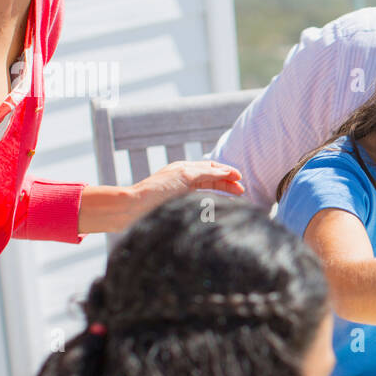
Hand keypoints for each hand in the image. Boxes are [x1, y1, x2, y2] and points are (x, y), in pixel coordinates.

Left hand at [124, 161, 245, 229]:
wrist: (133, 208)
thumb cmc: (156, 190)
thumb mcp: (185, 176)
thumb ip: (207, 173)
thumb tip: (227, 172)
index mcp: (184, 168)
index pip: (211, 167)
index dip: (227, 172)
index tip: (240, 179)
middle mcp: (183, 179)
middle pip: (211, 178)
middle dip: (227, 183)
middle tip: (241, 192)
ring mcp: (180, 193)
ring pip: (206, 191)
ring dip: (221, 193)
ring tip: (234, 201)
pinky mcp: (177, 206)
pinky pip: (200, 202)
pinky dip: (212, 203)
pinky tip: (217, 208)